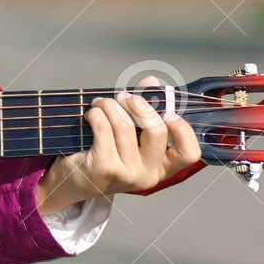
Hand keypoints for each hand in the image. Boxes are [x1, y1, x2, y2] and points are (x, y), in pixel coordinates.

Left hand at [35, 74, 201, 215]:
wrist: (74, 181)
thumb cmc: (105, 154)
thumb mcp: (129, 136)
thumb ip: (144, 109)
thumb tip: (151, 81)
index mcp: (162, 167)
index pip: (189, 153)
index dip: (183, 129)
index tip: (168, 113)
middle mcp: (149, 175)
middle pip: (156, 130)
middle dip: (139, 104)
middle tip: (124, 97)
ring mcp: (127, 174)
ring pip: (125, 125)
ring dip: (110, 105)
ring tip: (101, 103)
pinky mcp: (105, 168)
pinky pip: (104, 129)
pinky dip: (97, 114)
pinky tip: (92, 114)